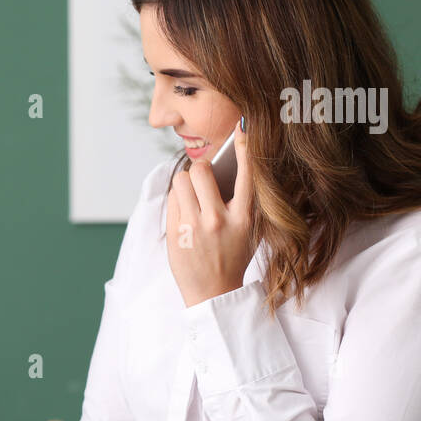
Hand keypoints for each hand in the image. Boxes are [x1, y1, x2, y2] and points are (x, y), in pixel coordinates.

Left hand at [166, 126, 256, 306]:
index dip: (245, 148)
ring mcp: (194, 227)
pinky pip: (172, 200)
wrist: (213, 294)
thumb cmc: (232, 258)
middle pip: (200, 170)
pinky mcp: (175, 233)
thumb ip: (241, 202)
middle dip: (199, 169)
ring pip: (181, 181)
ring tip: (192, 197)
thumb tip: (226, 167)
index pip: (247, 174)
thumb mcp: (248, 231)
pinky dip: (177, 201)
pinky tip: (185, 214)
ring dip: (185, 184)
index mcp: (244, 218)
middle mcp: (218, 219)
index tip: (242, 127)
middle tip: (202, 179)